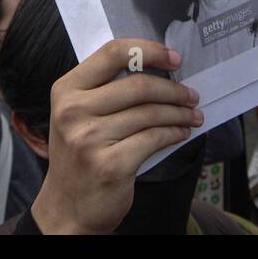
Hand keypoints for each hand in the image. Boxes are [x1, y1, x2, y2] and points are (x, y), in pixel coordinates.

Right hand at [29, 39, 202, 233]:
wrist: (67, 207)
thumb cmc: (80, 154)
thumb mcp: (78, 114)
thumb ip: (106, 89)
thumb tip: (159, 69)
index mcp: (66, 90)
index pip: (113, 53)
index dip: (149, 51)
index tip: (174, 58)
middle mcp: (73, 111)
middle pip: (138, 85)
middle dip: (173, 89)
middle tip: (191, 95)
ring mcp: (90, 139)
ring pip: (150, 113)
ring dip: (179, 113)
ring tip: (192, 115)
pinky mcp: (111, 164)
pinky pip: (154, 139)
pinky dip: (174, 133)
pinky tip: (181, 133)